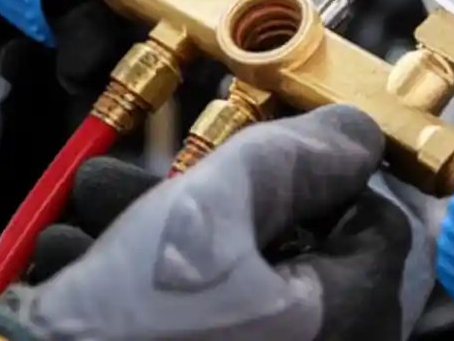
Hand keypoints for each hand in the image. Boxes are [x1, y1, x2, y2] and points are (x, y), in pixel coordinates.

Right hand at [0, 106, 434, 340]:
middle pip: (287, 240)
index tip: (253, 142)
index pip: (373, 216)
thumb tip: (351, 132)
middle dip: (202, 193)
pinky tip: (80, 264)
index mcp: (350, 316)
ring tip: (90, 212)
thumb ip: (286, 158)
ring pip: (225, 272)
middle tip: (145, 176)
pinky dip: (138, 283)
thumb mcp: (209, 211)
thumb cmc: (130, 327)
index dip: (312, 166)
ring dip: (153, 230)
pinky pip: (191, 313)